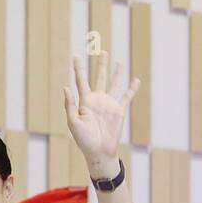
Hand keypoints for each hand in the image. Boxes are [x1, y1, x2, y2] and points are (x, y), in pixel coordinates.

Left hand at [63, 53, 140, 171]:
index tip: (75, 56)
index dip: (78, 68)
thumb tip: (65, 87)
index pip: (81, 81)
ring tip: (118, 61)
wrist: (99, 152)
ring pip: (114, 84)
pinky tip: (136, 80)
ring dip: (116, 73)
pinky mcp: (119, 111)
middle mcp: (97, 100)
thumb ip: (69, 105)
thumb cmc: (84, 140)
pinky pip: (126, 97)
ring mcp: (109, 104)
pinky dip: (132, 89)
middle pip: (99, 77)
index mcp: (85, 101)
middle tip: (102, 51)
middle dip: (101, 65)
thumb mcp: (73, 122)